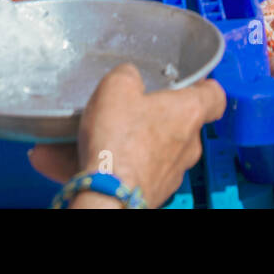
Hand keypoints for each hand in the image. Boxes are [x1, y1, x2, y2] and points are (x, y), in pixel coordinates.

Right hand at [28, 64, 225, 207]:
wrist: (108, 198)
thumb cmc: (120, 140)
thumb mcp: (117, 87)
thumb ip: (127, 75)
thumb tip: (129, 78)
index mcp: (188, 113)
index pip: (214, 97)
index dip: (202, 86)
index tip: (188, 83)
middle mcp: (186, 146)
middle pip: (174, 124)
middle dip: (146, 117)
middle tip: (119, 109)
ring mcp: (169, 173)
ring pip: (143, 150)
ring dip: (114, 142)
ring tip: (72, 137)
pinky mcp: (150, 193)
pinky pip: (124, 172)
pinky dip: (99, 166)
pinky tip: (59, 159)